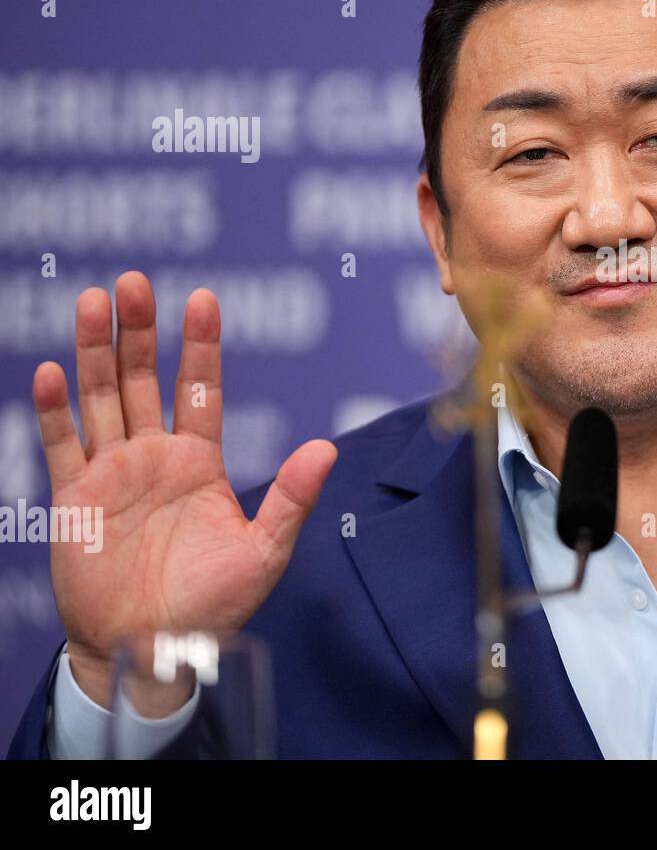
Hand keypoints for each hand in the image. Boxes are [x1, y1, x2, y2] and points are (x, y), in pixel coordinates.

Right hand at [34, 271, 336, 708]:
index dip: (200, 345)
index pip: (200, 389)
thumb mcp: (264, 551)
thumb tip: (328, 448)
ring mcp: (112, 474)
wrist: (153, 650)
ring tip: (95, 300)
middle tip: (135, 281)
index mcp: (199, 461)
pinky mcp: (75, 501)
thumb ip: (291, 498)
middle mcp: (154, 457)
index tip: (203, 297)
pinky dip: (55, 410)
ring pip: (101, 398)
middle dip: (139, 332)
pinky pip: (62, 447)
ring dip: (96, 351)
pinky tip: (52, 370)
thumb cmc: (214, 606)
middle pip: (143, 380)